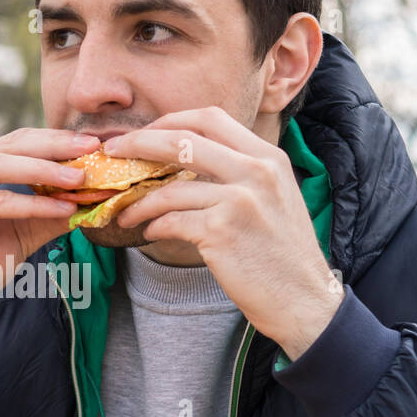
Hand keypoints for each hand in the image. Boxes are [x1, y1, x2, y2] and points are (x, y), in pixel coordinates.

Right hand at [0, 128, 100, 365]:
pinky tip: (62, 210)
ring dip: (46, 171)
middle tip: (92, 147)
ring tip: (81, 178)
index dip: (52, 140)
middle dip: (54, 145)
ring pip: (1, 166)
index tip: (90, 144)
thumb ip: (47, 212)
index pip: (14, 142)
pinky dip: (33, 205)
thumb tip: (89, 198)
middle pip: (9, 145)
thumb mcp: (19, 233)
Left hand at [108, 107, 342, 359]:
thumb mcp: (274, 196)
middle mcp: (256, 171)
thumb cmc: (282, 252)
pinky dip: (152, 226)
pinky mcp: (222, 232)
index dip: (169, 121)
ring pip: (170, 189)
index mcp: (268, 156)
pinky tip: (147, 233)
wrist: (304, 299)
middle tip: (112, 151)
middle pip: (182, 140)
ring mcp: (239, 201)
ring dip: (139, 201)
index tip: (144, 133)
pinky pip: (171, 221)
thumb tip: (186, 156)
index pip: (210, 117)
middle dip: (139, 142)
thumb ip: (240, 171)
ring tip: (123, 212)